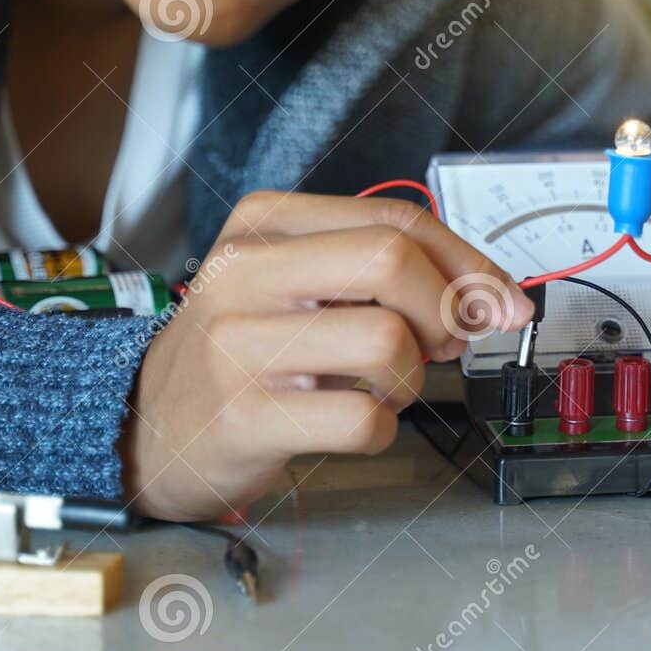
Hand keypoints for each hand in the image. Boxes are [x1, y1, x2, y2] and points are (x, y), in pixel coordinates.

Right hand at [122, 191, 532, 519]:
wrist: (146, 424)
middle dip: (445, 309)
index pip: (397, 220)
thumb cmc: (248, 349)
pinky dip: (381, 430)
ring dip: (411, 378)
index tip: (503, 302)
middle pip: (393, 260)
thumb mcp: (303, 283)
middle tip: (441, 346)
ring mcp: (239, 345)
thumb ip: (390, 273)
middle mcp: (246, 272)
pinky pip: (363, 420)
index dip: (469, 262)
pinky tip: (351, 424)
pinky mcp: (244, 418)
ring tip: (378, 387)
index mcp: (266, 223)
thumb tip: (496, 298)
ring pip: (387, 341)